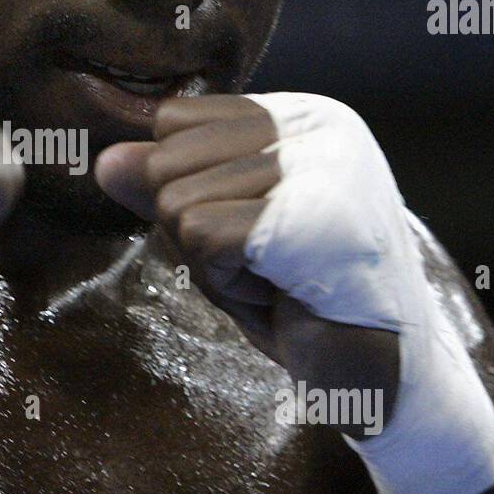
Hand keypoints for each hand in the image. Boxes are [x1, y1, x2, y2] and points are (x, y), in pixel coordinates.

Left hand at [95, 90, 493, 493]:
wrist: (388, 379)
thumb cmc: (306, 303)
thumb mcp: (225, 234)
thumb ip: (167, 187)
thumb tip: (105, 159)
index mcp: (305, 115)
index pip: (173, 120)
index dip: (190, 192)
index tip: (258, 236)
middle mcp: (319, 125)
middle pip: (166, 160)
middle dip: (197, 232)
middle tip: (270, 268)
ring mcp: (321, 165)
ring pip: (176, 202)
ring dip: (215, 264)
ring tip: (282, 282)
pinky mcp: (309, 214)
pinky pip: (199, 237)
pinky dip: (227, 283)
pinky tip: (285, 296)